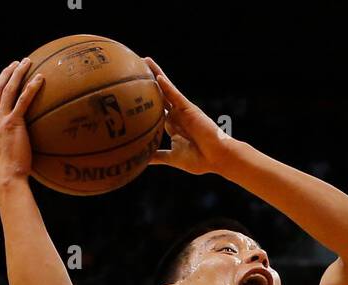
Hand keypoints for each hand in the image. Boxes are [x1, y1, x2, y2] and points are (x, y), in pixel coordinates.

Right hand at [0, 58, 44, 185]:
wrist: (7, 178)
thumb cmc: (9, 173)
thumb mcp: (4, 155)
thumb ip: (9, 143)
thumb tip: (22, 145)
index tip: (5, 78)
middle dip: (6, 73)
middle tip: (17, 63)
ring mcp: (0, 120)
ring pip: (8, 89)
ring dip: (17, 73)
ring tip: (27, 62)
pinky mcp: (13, 123)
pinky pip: (23, 100)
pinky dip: (31, 87)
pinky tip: (40, 78)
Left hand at [145, 59, 230, 174]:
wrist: (216, 158)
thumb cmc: (198, 160)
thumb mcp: (172, 158)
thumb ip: (157, 156)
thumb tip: (141, 160)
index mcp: (173, 126)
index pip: (156, 111)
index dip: (146, 102)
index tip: (132, 96)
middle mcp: (176, 115)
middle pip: (159, 95)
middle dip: (149, 82)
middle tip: (134, 69)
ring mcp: (182, 110)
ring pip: (166, 89)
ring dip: (156, 74)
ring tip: (144, 60)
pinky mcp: (189, 109)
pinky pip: (176, 95)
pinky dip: (167, 87)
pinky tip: (158, 77)